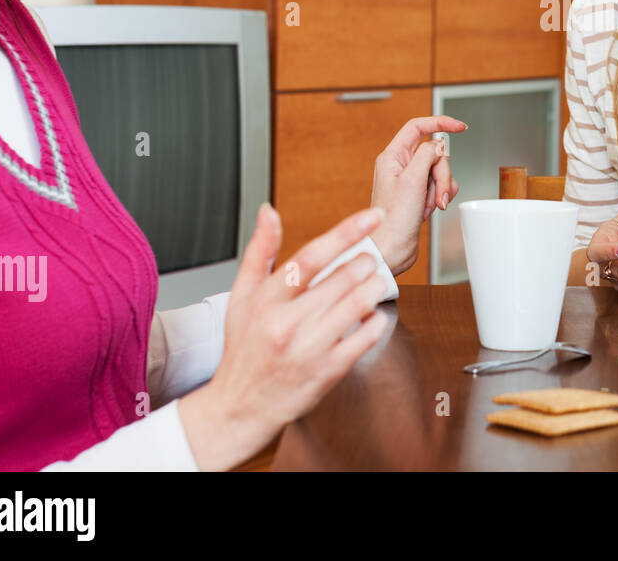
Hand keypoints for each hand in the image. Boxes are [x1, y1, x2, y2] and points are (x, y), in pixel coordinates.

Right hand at [178, 203, 394, 469]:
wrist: (240, 407)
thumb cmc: (244, 348)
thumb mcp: (242, 296)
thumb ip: (260, 251)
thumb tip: (269, 211)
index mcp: (267, 299)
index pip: (312, 255)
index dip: (347, 231)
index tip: (373, 216)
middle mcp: (286, 323)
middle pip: (343, 277)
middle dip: (366, 262)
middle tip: (368, 260)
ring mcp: (309, 348)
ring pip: (359, 303)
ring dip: (375, 286)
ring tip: (373, 282)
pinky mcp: (328, 371)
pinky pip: (366, 336)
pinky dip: (376, 319)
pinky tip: (371, 314)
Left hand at [370, 115, 465, 274]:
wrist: (391, 250)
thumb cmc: (392, 220)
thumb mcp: (412, 180)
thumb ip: (427, 155)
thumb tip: (439, 144)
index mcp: (392, 157)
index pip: (418, 127)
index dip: (440, 123)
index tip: (459, 127)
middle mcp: (400, 166)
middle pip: (434, 153)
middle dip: (441, 173)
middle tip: (436, 192)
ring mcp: (410, 181)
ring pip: (440, 171)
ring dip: (441, 188)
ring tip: (430, 205)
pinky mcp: (419, 195)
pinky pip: (440, 186)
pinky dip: (440, 197)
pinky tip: (431, 209)